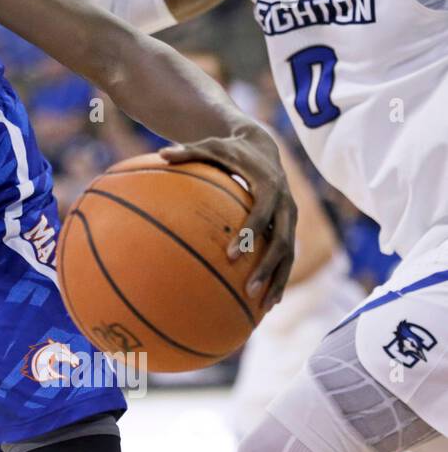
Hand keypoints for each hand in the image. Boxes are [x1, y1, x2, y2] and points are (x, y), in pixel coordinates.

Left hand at [159, 128, 296, 309]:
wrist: (263, 145)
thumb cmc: (230, 148)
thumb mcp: (210, 145)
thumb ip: (188, 151)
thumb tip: (161, 153)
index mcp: (269, 185)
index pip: (262, 212)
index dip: (250, 233)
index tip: (231, 255)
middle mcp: (286, 203)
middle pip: (282, 241)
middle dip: (268, 267)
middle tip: (248, 290)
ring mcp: (290, 217)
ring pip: (289, 254)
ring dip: (278, 279)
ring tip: (264, 307)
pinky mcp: (288, 226)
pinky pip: (287, 256)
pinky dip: (280, 277)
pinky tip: (268, 302)